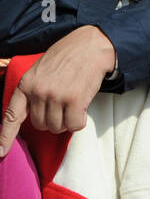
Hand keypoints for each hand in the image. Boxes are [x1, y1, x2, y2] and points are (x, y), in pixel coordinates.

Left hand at [0, 25, 116, 157]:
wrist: (90, 46)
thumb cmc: (68, 57)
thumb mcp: (40, 71)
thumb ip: (34, 90)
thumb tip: (36, 114)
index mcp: (26, 85)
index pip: (12, 116)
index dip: (5, 136)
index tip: (1, 152)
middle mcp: (38, 92)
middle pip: (41, 125)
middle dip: (53, 120)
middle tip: (63, 106)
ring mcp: (56, 96)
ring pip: (58, 127)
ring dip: (67, 121)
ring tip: (74, 104)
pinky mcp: (75, 100)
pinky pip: (74, 125)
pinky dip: (80, 121)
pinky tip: (82, 109)